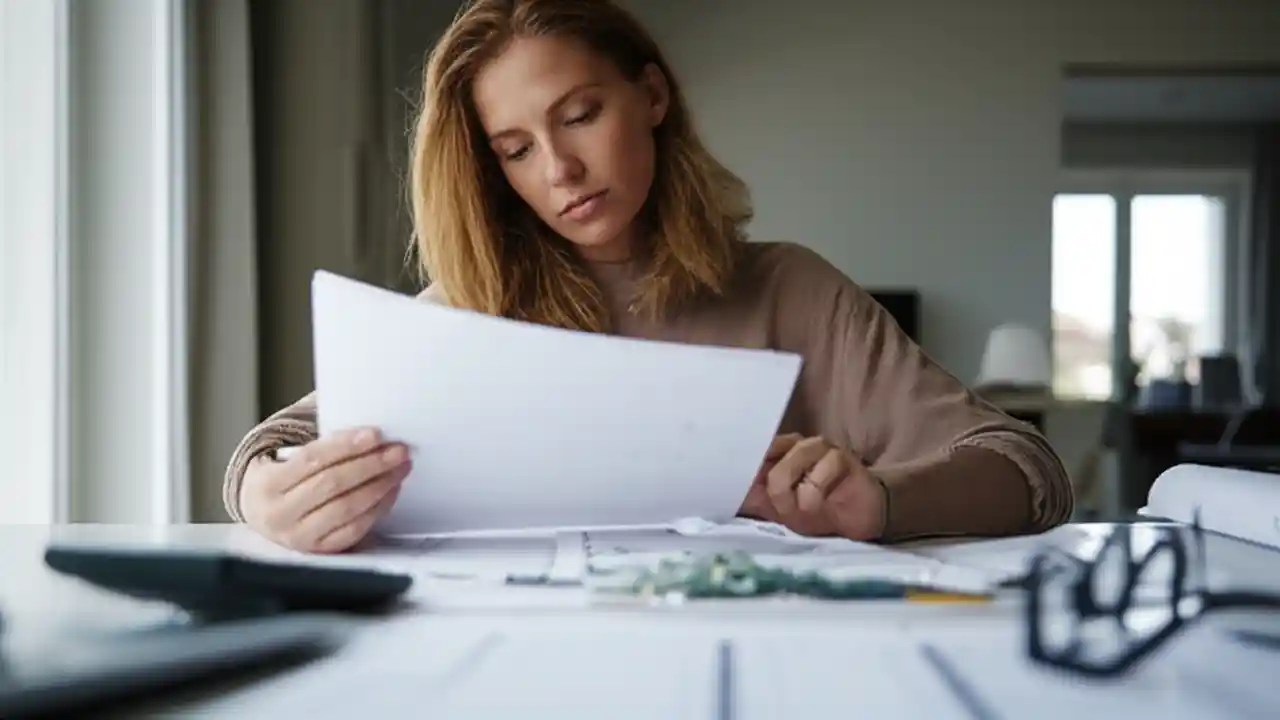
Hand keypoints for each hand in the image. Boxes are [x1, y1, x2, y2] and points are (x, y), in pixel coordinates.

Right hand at [241, 428, 410, 553]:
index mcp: (268, 483)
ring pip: (346, 508)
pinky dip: (377, 508)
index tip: (376, 434)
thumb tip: (369, 435)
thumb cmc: (284, 481)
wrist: (262, 517)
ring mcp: (299, 536)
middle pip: (332, 484)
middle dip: (371, 464)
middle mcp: (280, 513)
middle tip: (399, 450)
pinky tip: (391, 490)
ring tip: (401, 468)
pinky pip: (354, 530)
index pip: (312, 459)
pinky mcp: (319, 551)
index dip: (346, 446)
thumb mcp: (286, 461)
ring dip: (380, 485)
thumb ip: (322, 449)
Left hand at [739, 433, 886, 539]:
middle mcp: (793, 444)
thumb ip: (752, 499)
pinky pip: (816, 477)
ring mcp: (817, 447)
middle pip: (761, 464)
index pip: (748, 453)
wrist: (859, 516)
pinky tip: (825, 503)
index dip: (738, 470)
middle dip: (772, 496)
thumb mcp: (777, 509)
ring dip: (791, 500)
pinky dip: (814, 498)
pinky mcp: (840, 457)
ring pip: (783, 470)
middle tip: (787, 512)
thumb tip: (720, 496)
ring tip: (805, 509)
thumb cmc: (816, 509)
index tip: (729, 488)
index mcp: (776, 452)